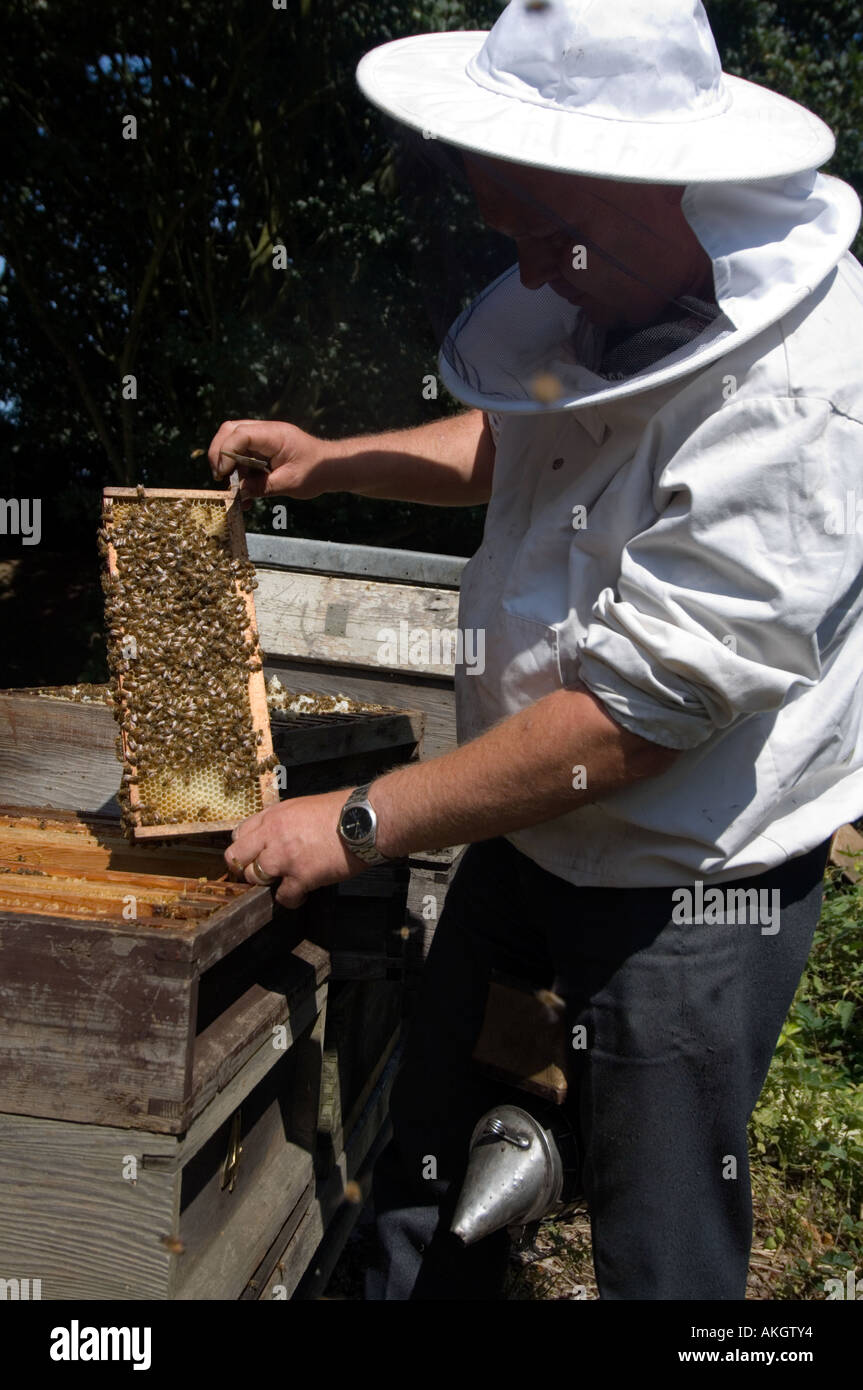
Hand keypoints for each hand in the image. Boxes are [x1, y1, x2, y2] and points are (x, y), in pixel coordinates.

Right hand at [207, 419, 330, 506]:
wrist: (331, 468)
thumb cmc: (315, 473)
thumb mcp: (289, 484)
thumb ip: (262, 487)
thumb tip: (238, 493)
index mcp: (274, 435)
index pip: (240, 434)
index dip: (226, 452)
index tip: (224, 474)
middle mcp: (266, 431)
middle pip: (230, 430)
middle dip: (219, 453)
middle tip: (220, 477)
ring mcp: (263, 438)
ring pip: (232, 441)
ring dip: (228, 464)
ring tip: (234, 488)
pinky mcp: (262, 448)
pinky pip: (242, 453)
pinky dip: (238, 470)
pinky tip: (244, 491)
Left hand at [225, 789, 367, 908]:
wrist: (366, 819)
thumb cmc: (344, 810)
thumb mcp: (304, 806)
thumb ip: (285, 821)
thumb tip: (278, 836)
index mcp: (274, 815)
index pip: (239, 834)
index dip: (245, 848)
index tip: (253, 855)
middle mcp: (273, 834)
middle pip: (236, 856)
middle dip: (246, 867)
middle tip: (260, 874)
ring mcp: (285, 856)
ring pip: (254, 877)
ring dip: (267, 883)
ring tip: (284, 882)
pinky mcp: (301, 876)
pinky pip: (283, 897)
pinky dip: (292, 899)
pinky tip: (303, 893)